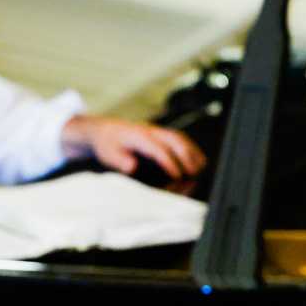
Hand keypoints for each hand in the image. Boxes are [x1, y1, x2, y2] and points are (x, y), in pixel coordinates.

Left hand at [62, 116, 205, 181]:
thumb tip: (132, 167)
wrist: (104, 129)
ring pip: (180, 137)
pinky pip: (179, 137)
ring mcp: (157, 130)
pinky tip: (197, 159)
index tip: (178, 176)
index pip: (158, 149)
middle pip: (174, 140)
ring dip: (192, 151)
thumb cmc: (107, 144)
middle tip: (194, 174)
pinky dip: (191, 147)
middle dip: (187, 157)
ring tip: (201, 167)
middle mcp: (151, 131)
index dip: (169, 163)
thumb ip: (120, 160)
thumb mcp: (107, 154)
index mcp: (138, 136)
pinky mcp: (160, 133)